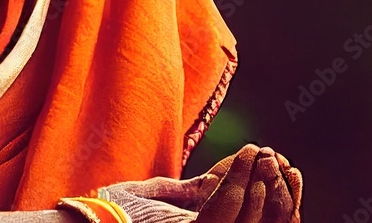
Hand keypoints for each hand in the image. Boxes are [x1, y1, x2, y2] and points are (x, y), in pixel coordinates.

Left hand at [100, 144, 301, 222]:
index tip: (282, 162)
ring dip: (261, 186)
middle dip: (278, 192)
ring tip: (263, 155)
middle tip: (276, 158)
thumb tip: (221, 172)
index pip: (256, 217)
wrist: (89, 222)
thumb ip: (187, 189)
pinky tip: (244, 161)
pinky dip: (235, 188)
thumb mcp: (158, 198)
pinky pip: (219, 218)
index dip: (277, 195)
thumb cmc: (116, 213)